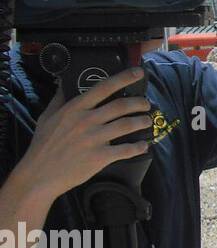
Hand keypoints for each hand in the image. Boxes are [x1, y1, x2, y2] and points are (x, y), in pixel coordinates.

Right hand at [18, 67, 153, 204]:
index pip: (104, 87)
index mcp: (75, 108)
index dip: (124, 78)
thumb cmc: (43, 145)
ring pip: (127, 125)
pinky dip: (138, 147)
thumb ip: (59, 99)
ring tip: (147, 121)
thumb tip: (64, 82)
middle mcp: (87, 120)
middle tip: (146, 104)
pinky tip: (143, 145)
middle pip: (121, 105)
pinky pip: (126, 149)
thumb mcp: (47, 117)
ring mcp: (94, 139)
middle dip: (139, 103)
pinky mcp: (100, 157)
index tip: (139, 73)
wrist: (38, 175)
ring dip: (143, 122)